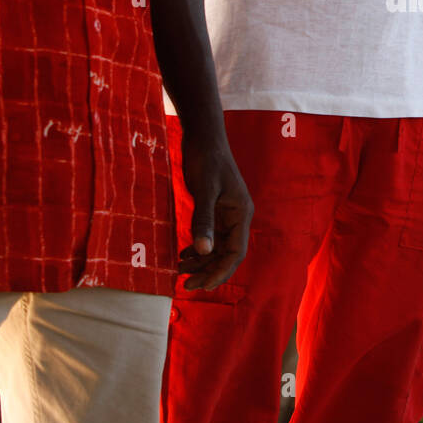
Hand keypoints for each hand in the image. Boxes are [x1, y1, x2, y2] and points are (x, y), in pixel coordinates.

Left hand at [176, 120, 252, 290]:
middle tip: (187, 285)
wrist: (203, 136)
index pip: (236, 252)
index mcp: (241, 214)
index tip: (203, 286)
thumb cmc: (207, 160)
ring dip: (202, 261)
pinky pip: (209, 236)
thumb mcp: (204, 190)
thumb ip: (203, 220)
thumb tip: (203, 251)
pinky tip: (183, 255)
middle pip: (227, 254)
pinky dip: (198, 248)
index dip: (221, 271)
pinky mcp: (215, 209)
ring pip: (217, 247)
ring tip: (181, 272)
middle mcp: (237, 217)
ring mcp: (226, 213)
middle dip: (209, 271)